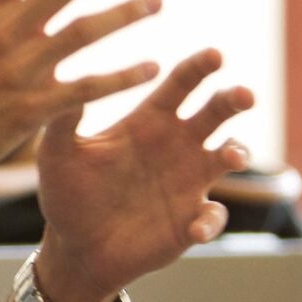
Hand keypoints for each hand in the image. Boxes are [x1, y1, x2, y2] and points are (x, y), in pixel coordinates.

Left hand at [33, 48, 253, 301]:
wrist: (76, 247)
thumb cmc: (67, 194)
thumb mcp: (57, 156)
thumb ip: (62, 123)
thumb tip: (64, 85)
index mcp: (148, 122)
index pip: (180, 85)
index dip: (198, 68)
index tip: (215, 55)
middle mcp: (177, 145)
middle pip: (216, 112)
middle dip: (233, 99)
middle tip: (244, 94)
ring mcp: (190, 182)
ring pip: (229, 156)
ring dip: (237, 152)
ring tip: (232, 156)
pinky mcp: (193, 220)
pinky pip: (213, 216)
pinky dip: (210, 220)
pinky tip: (196, 227)